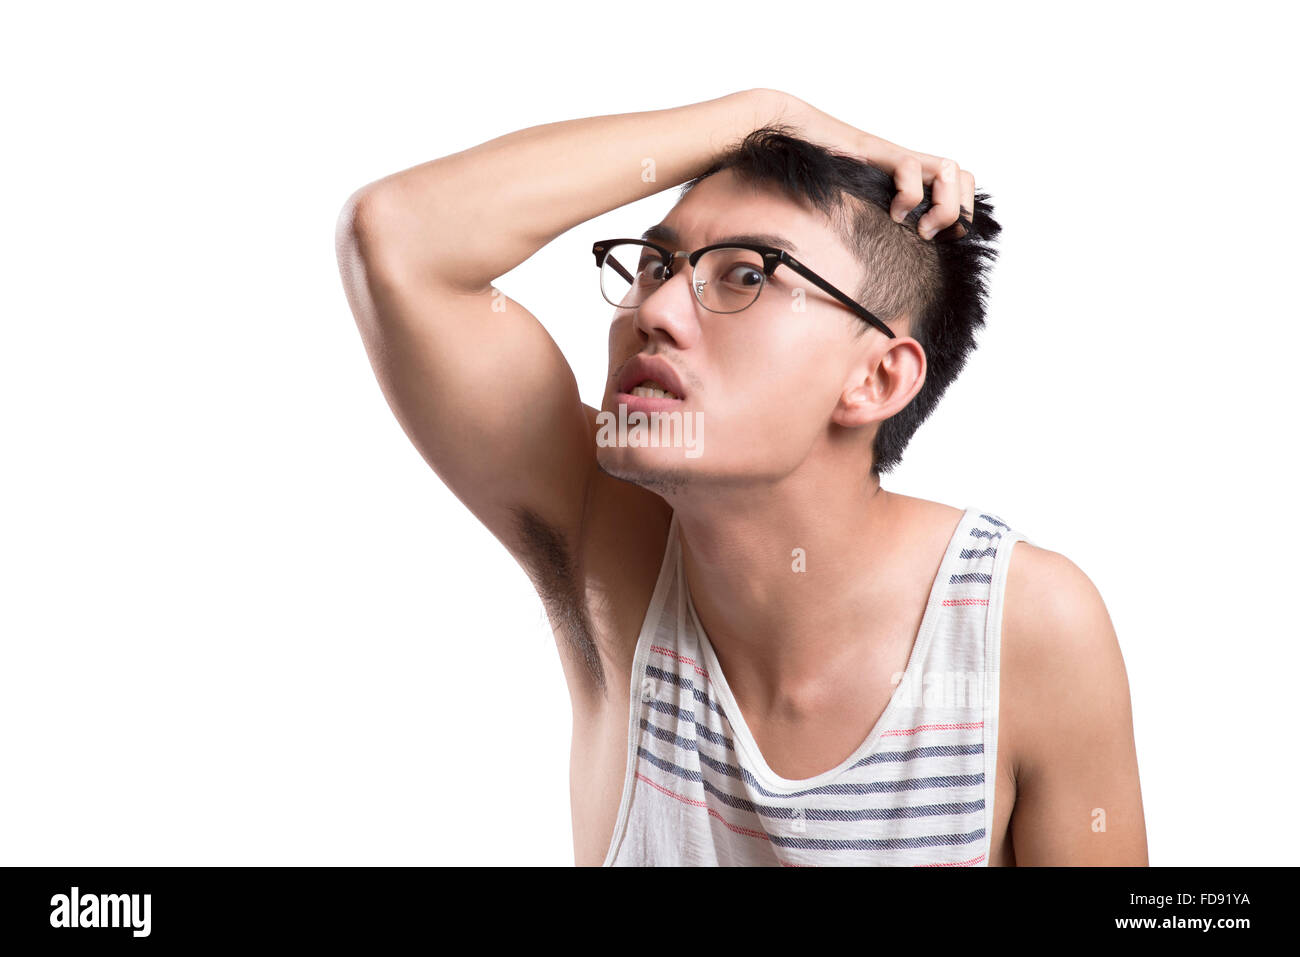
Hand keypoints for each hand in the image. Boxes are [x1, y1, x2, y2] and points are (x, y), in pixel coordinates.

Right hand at [754, 89, 975, 240]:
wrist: (792, 131)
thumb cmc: (815, 169)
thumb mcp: (851, 203)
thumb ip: (869, 219)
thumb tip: (877, 261)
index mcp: (905, 176)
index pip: (957, 184)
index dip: (960, 213)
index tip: (938, 238)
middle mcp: (906, 164)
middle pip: (963, 177)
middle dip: (959, 213)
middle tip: (931, 233)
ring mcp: (894, 156)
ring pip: (950, 170)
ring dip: (943, 206)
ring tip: (920, 227)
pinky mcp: (877, 151)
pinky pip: (909, 167)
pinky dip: (909, 195)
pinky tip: (892, 211)